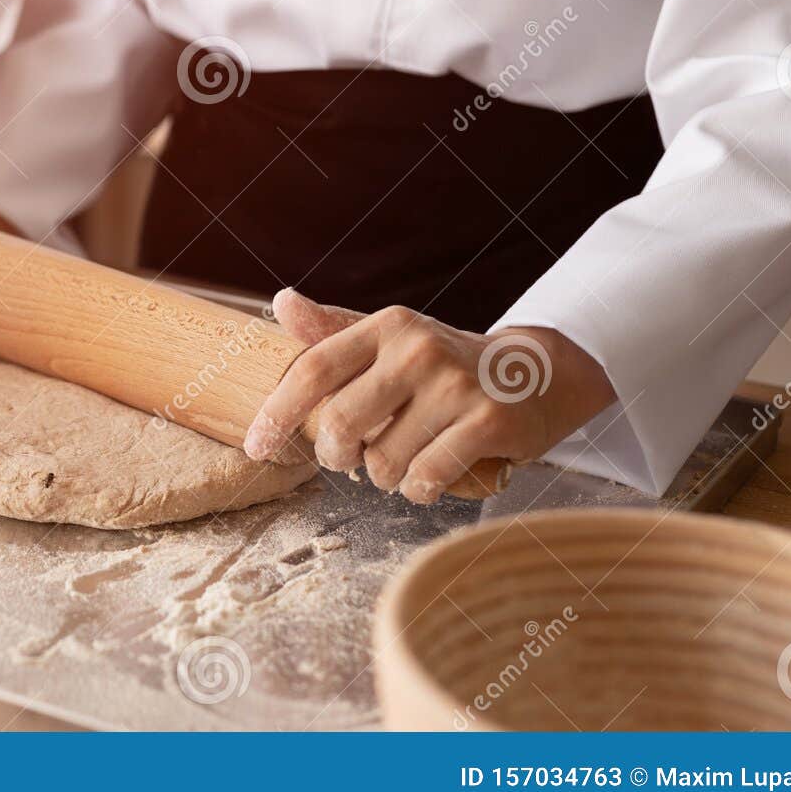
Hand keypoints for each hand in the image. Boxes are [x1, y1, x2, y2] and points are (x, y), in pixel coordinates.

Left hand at [245, 289, 615, 503]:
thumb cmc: (442, 365)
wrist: (535, 375)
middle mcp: (419, 349)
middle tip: (348, 457)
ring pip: (382, 462)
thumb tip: (281, 301)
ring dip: (384, 476)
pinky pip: (425, 479)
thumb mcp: (390, 341)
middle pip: (341, 424)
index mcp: (387, 326)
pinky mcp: (489, 422)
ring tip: (404, 457)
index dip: (277, 413)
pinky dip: (419, 490)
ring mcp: (457, 385)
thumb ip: (333, 331)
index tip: (255, 447)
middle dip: (336, 455)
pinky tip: (429, 475)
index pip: (314, 369)